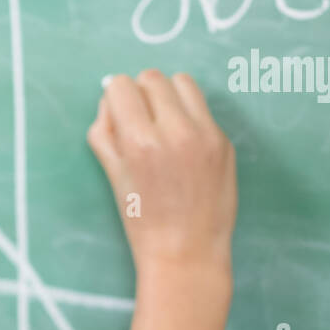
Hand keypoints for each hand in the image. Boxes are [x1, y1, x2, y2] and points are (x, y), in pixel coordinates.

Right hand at [87, 70, 236, 278]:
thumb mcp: (112, 176)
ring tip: (163, 122)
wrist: (186, 252)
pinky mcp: (224, 141)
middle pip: (152, 78)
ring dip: (167, 95)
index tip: (118, 114)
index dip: (115, 98)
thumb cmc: (142, 220)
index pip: (121, 86)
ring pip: (182, 83)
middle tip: (140, 119)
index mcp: (140, 142)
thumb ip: (105, 132)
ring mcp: (206, 134)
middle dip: (140, 93)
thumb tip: (111, 99)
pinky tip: (184, 144)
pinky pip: (202, 109)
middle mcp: (175, 131)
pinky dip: (188, 116)